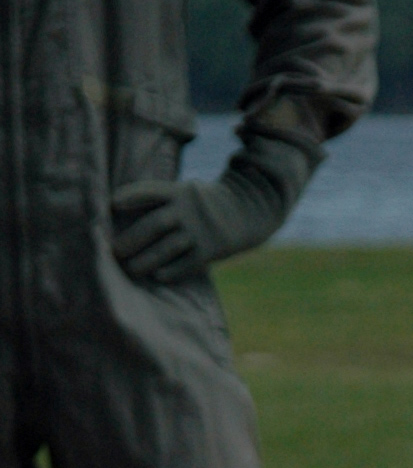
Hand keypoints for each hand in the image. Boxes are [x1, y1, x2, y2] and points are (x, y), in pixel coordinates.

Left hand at [111, 127, 314, 284]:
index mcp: (179, 191)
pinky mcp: (210, 251)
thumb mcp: (185, 192)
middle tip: (113, 251)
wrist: (246, 212)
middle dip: (132, 239)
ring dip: (146, 260)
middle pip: (154, 224)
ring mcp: (199, 232)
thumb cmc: (202, 205)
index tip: (111, 205)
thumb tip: (123, 214)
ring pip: (168, 248)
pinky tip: (156, 276)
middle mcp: (188, 211)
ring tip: (129, 269)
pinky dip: (171, 271)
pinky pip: (186, 264)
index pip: (149, 192)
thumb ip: (162, 202)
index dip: (130, 197)